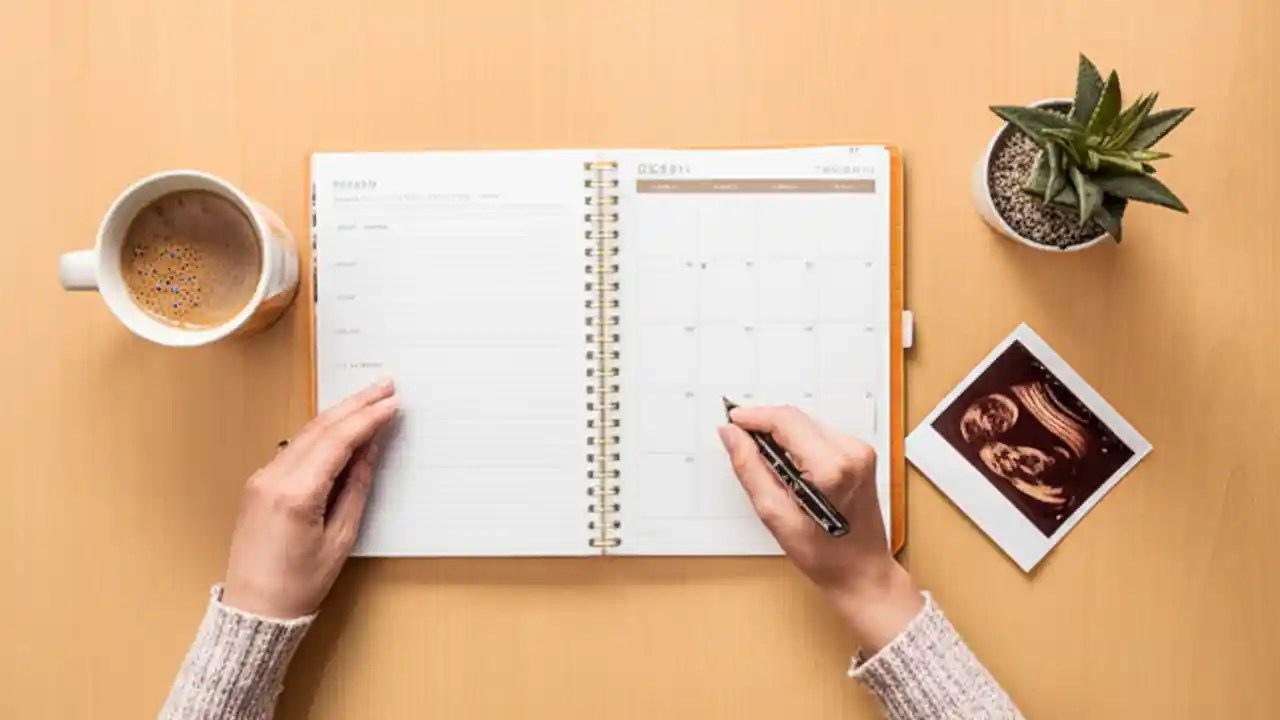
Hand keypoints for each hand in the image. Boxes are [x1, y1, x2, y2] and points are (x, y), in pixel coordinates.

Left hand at [222, 378, 397, 618]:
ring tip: (368, 399)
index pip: (338, 441)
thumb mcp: (340, 538)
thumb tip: (369, 449)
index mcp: (296, 494)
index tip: (392, 403)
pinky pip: (294, 448)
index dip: (368, 419)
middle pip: (320, 428)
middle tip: (385, 385)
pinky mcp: (258, 483)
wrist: (254, 610)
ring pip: (305, 434)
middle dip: (355, 405)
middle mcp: (273, 477)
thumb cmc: (300, 584)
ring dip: (338, 414)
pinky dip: (321, 433)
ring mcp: (261, 478)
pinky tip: (340, 426)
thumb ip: (355, 487)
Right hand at [719, 405, 921, 651]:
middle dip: (765, 425)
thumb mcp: (775, 515)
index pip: (785, 421)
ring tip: (765, 462)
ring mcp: (860, 451)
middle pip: (796, 418)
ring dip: (781, 435)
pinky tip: (790, 468)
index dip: (754, 417)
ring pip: (806, 424)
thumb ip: (750, 469)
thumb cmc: (825, 555)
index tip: (733, 421)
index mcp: (832, 468)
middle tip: (741, 441)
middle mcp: (851, 453)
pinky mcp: (860, 454)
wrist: (862, 571)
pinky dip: (798, 444)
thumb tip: (732, 436)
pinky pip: (819, 435)